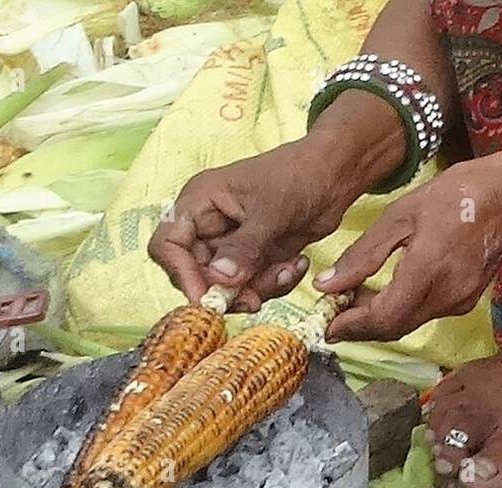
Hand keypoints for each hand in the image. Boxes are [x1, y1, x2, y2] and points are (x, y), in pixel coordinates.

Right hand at [148, 140, 362, 310]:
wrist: (333, 175)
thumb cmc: (298, 175)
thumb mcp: (270, 212)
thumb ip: (244, 248)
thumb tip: (220, 279)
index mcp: (200, 202)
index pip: (168, 245)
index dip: (181, 274)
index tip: (208, 298)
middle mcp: (209, 226)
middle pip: (196, 275)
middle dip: (227, 291)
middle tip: (256, 298)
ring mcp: (231, 245)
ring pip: (227, 287)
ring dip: (258, 289)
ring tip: (287, 269)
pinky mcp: (252, 259)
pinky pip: (252, 287)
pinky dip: (273, 285)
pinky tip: (295, 265)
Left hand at [319, 157, 501, 341]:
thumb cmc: (455, 195)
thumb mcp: (400, 215)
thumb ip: (362, 255)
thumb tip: (326, 286)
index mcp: (427, 271)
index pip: (383, 318)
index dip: (352, 326)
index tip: (328, 324)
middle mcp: (445, 297)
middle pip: (393, 328)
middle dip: (361, 325)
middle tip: (336, 310)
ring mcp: (458, 304)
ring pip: (407, 324)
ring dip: (379, 316)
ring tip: (357, 295)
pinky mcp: (464, 303)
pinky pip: (423, 314)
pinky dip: (400, 309)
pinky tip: (388, 289)